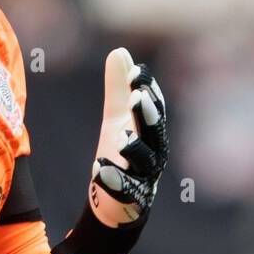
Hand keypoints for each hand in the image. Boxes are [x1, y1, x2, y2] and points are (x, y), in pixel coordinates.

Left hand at [89, 48, 168, 227]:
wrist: (114, 201)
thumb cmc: (121, 154)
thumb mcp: (116, 117)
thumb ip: (118, 88)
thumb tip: (120, 52)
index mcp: (152, 131)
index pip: (155, 107)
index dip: (147, 89)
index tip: (135, 71)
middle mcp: (154, 153)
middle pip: (155, 132)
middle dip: (147, 114)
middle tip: (136, 97)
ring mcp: (143, 177)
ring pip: (145, 162)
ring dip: (134, 148)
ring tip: (121, 137)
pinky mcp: (130, 198)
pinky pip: (125, 189)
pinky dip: (113, 180)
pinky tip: (98, 168)